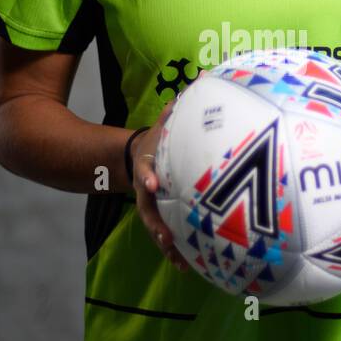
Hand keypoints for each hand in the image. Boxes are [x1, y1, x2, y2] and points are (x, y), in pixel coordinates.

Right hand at [131, 99, 188, 273]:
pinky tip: (186, 267)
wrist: (137, 156)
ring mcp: (152, 204)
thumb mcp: (165, 118)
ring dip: (166, 243)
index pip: (144, 169)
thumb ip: (180, 103)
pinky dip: (174, 250)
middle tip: (164, 237)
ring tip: (178, 261)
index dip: (146, 176)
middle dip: (155, 222)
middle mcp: (147, 187)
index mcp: (148, 163)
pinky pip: (166, 234)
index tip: (151, 182)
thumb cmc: (160, 137)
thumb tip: (203, 73)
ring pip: (155, 227)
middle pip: (147, 207)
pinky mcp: (160, 215)